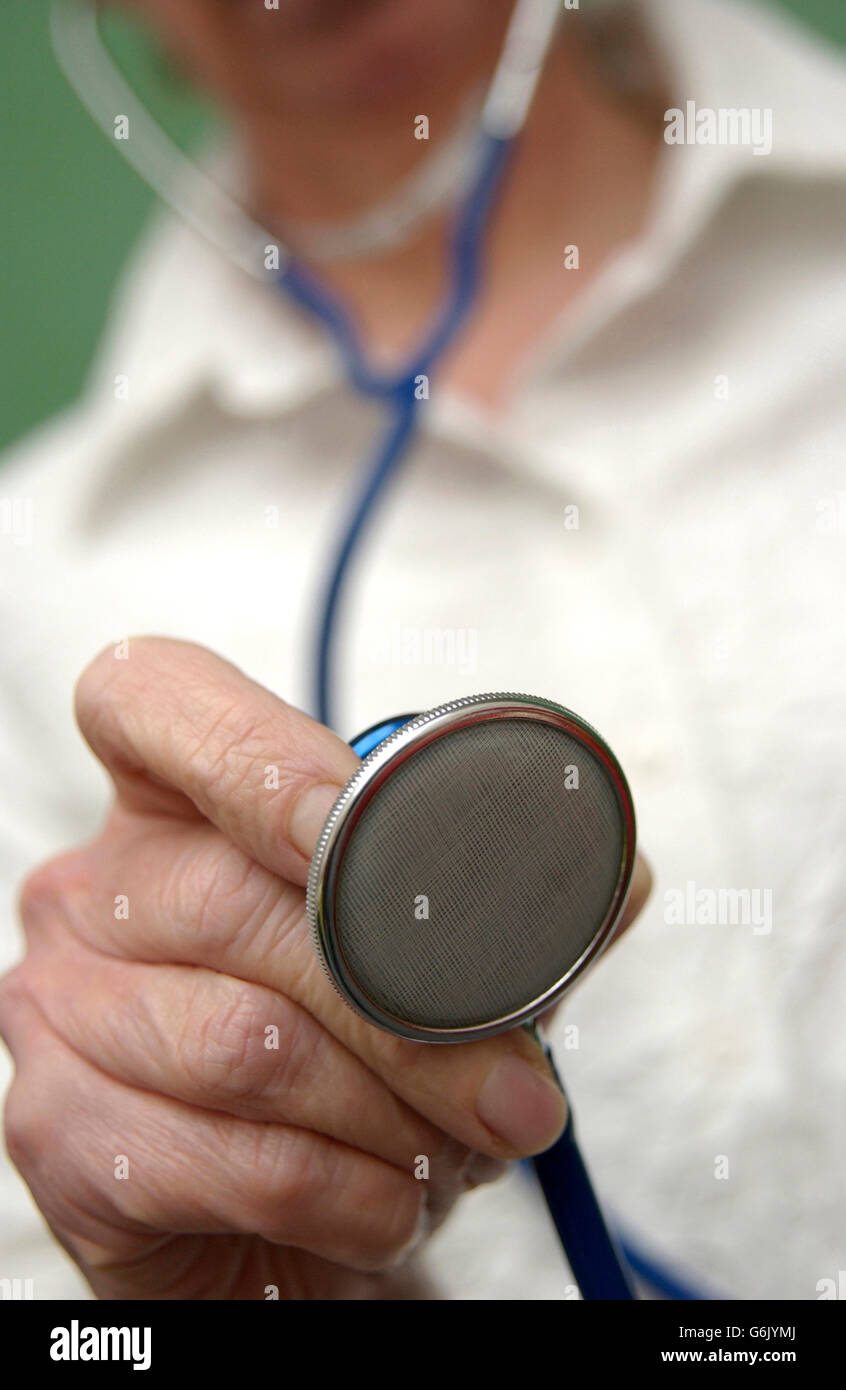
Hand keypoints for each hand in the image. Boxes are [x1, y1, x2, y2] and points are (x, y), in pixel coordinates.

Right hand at [0, 638, 650, 1298]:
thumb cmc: (340, 1064)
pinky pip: (244, 1158)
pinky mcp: (63, 1132)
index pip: (154, 700)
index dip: (254, 749)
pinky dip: (358, 1193)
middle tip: (520, 1087)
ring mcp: (62, 1006)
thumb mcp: (428, 967)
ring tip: (459, 1149)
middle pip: (250, 904)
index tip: (352, 814)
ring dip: (401, 1115)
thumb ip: (506, 909)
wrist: (264, 1225)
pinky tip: (391, 1202)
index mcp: (172, 805)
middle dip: (419, 1015)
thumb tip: (622, 875)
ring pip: (255, 1043)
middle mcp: (95, 889)